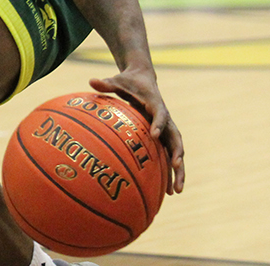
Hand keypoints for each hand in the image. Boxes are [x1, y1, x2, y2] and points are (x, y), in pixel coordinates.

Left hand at [89, 69, 184, 194]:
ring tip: (176, 191)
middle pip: (176, 139)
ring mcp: (166, 130)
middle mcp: (166, 119)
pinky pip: (169, 156)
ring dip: (178, 171)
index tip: (154, 136)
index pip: (160, 115)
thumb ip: (106, 83)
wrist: (143, 80)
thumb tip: (91, 80)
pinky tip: (168, 191)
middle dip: (178, 155)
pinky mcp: (163, 136)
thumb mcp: (117, 80)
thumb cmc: (129, 82)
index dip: (159, 124)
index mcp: (156, 104)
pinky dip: (170, 171)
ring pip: (176, 152)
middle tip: (177, 168)